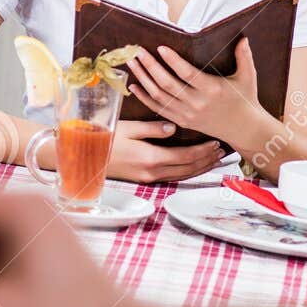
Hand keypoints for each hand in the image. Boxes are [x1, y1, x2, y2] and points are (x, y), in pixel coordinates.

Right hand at [107, 118, 223, 183]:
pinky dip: (187, 172)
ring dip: (199, 168)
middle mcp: (152, 172)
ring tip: (214, 160)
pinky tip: (193, 166)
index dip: (203, 151)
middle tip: (222, 152)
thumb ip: (152, 129)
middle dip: (207, 161)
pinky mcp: (144, 178)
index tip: (215, 143)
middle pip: (188, 169)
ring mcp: (148, 178)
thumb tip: (173, 128)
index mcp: (150, 158)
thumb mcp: (128, 128)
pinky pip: (172, 177)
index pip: (185, 157)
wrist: (84, 158)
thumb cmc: (103, 139)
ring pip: (182, 176)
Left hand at [127, 38, 265, 146]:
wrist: (244, 130)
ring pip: (160, 96)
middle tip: (138, 51)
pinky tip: (134, 85)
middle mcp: (197, 102)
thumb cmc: (245, 100)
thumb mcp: (248, 76)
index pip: (187, 73)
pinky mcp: (182, 121)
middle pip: (168, 84)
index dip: (172, 61)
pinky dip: (145, 97)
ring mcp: (188, 114)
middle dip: (150, 66)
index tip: (160, 48)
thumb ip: (244, 56)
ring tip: (132, 63)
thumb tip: (243, 37)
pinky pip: (159, 109)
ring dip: (143, 79)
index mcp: (212, 89)